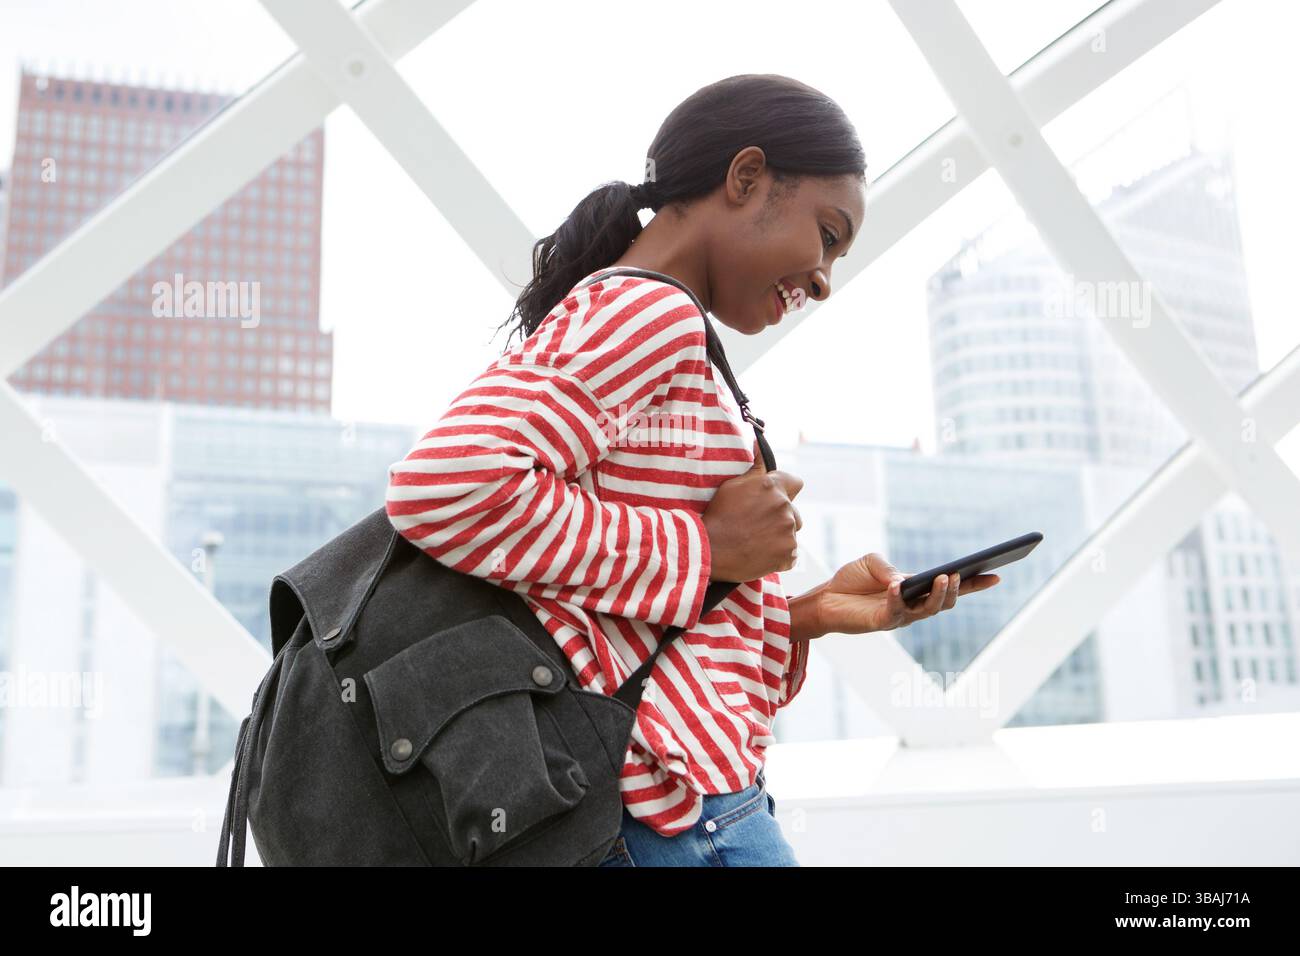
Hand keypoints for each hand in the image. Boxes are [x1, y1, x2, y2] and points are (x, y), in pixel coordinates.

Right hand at [702, 439, 803, 581]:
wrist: (710, 549)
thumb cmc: (719, 516)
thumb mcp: (733, 485)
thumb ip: (755, 468)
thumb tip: (760, 444)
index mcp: (773, 487)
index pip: (796, 482)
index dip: (786, 490)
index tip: (776, 498)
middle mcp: (785, 507)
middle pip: (793, 512)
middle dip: (781, 517)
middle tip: (758, 525)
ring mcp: (788, 532)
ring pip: (791, 533)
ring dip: (780, 537)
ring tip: (757, 541)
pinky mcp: (787, 554)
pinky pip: (790, 555)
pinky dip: (779, 556)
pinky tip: (760, 554)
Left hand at [813, 553, 999, 634]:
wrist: (825, 598)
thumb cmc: (852, 580)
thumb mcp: (872, 563)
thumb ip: (889, 568)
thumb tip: (902, 580)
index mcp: (917, 589)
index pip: (950, 587)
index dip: (974, 583)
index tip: (997, 574)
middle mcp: (913, 606)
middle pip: (944, 601)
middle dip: (956, 588)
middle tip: (961, 573)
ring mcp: (900, 616)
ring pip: (927, 610)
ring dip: (937, 594)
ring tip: (943, 577)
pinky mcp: (881, 622)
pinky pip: (894, 611)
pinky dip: (897, 597)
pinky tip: (897, 586)